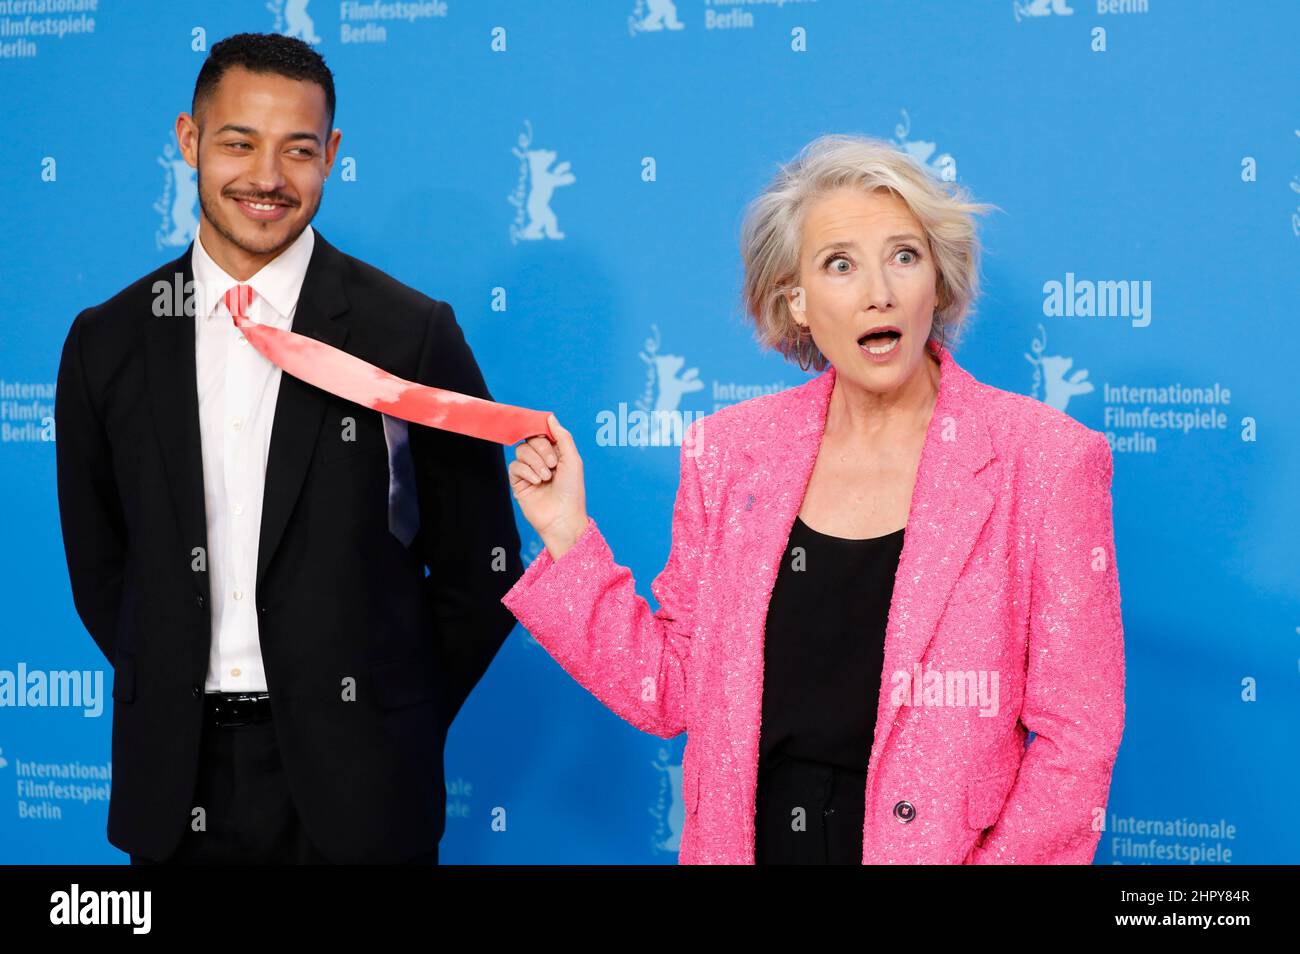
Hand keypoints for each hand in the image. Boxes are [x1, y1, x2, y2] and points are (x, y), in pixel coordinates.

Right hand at [508, 414, 587, 559]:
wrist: (562, 517)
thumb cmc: (572, 490)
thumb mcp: (572, 459)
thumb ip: (562, 436)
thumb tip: (550, 417)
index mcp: (556, 452)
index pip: (542, 433)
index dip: (541, 430)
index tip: (544, 433)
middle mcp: (541, 460)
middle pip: (530, 440)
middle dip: (542, 450)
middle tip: (553, 464)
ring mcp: (529, 471)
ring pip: (521, 451)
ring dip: (535, 462)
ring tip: (546, 477)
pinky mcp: (518, 482)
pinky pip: (515, 466)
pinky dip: (527, 472)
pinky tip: (537, 482)